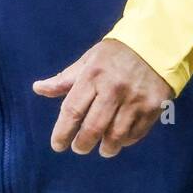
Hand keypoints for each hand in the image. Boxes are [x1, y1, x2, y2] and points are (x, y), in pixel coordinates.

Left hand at [32, 39, 172, 157]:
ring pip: (115, 136)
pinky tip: (119, 139)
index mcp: (93, 75)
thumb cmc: (115, 54)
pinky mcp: (153, 107)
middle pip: (93, 128)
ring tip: (101, 148)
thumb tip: (38, 88)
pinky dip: (125, 142)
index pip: (72, 110)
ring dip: (105, 148)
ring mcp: (135, 100)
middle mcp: (113, 89)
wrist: (155, 44)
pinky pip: (135, 134)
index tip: (58, 145)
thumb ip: (64, 80)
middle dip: (82, 144)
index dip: (62, 132)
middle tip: (79, 147)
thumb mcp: (87, 61)